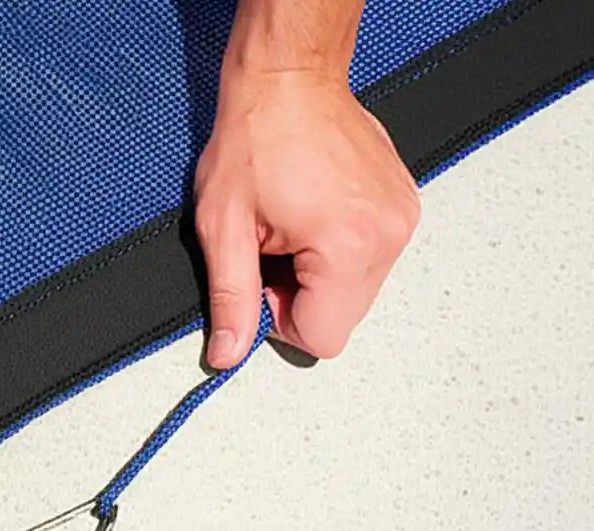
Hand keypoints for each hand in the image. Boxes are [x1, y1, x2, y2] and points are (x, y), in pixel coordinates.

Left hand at [193, 71, 419, 366]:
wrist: (288, 81)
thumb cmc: (254, 140)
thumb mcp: (224, 228)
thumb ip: (231, 298)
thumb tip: (228, 352)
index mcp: (348, 248)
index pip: (323, 338)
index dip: (282, 317)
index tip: (264, 277)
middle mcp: (389, 236)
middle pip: (343, 316)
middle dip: (302, 294)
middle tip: (275, 246)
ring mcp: (403, 218)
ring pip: (358, 289)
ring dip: (321, 271)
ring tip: (294, 224)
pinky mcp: (405, 204)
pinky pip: (371, 256)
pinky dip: (339, 248)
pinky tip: (315, 212)